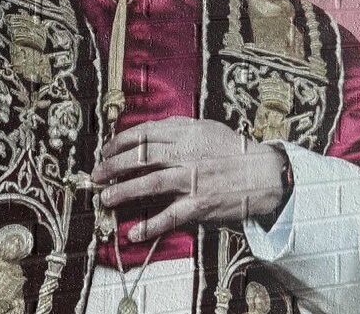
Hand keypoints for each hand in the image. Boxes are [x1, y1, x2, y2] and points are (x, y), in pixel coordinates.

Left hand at [92, 117, 287, 242]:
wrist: (263, 173)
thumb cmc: (234, 151)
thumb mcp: (207, 128)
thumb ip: (179, 127)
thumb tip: (151, 129)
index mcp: (186, 133)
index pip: (144, 134)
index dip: (120, 142)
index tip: (106, 150)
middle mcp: (186, 154)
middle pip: (140, 158)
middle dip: (113, 166)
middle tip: (96, 175)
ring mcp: (192, 180)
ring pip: (149, 185)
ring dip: (123, 192)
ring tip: (105, 198)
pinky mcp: (199, 204)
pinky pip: (170, 216)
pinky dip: (150, 225)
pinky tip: (134, 232)